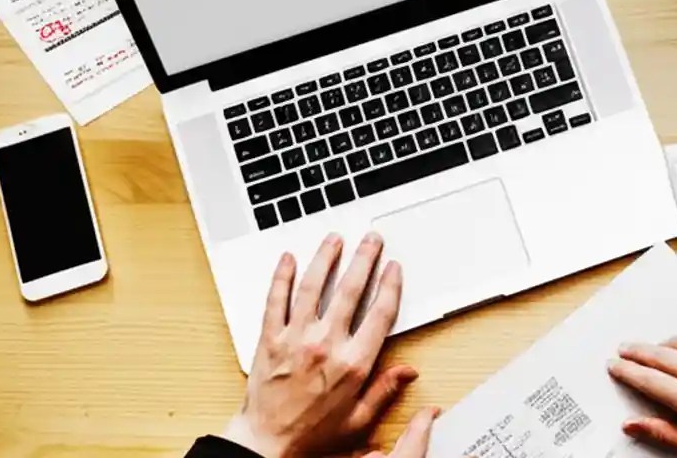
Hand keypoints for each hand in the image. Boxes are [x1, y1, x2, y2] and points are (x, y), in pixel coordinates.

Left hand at [221, 232, 427, 457]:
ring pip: (313, 287)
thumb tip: (408, 372)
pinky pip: (275, 301)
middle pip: (350, 290)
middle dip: (363, 259)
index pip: (379, 314)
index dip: (389, 286)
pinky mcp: (269, 339)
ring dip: (325, 259)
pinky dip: (281, 277)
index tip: (393, 268)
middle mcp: (326, 344)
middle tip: (371, 239)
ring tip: (334, 239)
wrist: (267, 444)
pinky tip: (288, 259)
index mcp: (353, 363)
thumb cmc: (312, 434)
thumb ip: (384, 390)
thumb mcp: (358, 419)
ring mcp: (296, 339)